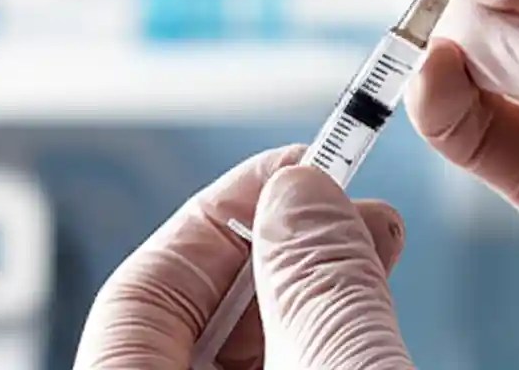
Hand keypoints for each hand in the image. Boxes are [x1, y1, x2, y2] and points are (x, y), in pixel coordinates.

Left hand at [74, 146, 413, 368]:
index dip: (219, 216)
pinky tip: (372, 305)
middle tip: (350, 204)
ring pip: (250, 358)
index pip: (141, 292)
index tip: (293, 168)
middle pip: (197, 321)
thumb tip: (301, 194)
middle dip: (282, 249)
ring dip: (315, 293)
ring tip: (377, 244)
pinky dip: (324, 343)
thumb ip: (312, 285)